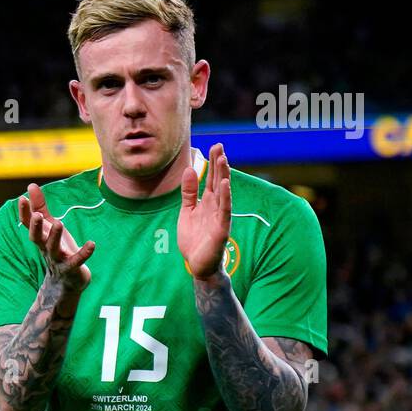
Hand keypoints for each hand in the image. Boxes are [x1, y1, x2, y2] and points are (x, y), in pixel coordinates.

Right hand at [18, 182, 95, 292]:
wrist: (67, 281)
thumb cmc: (58, 249)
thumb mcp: (50, 226)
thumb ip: (40, 207)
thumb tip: (30, 186)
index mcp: (41, 237)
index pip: (28, 225)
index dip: (24, 213)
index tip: (22, 199)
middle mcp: (46, 248)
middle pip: (37, 239)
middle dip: (36, 227)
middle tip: (37, 215)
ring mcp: (58, 259)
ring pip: (53, 249)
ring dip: (55, 237)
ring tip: (59, 223)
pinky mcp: (71, 268)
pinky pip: (76, 261)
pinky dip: (84, 253)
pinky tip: (92, 244)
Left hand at [179, 142, 230, 278]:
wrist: (197, 264)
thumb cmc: (194, 239)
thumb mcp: (187, 211)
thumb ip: (189, 193)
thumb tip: (189, 170)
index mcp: (208, 202)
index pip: (212, 179)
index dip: (213, 163)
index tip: (215, 146)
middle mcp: (216, 206)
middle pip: (218, 181)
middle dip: (219, 164)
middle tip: (220, 146)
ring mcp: (220, 216)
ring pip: (223, 192)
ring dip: (223, 176)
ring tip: (223, 159)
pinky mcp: (221, 228)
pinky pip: (224, 210)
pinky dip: (224, 197)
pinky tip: (224, 184)